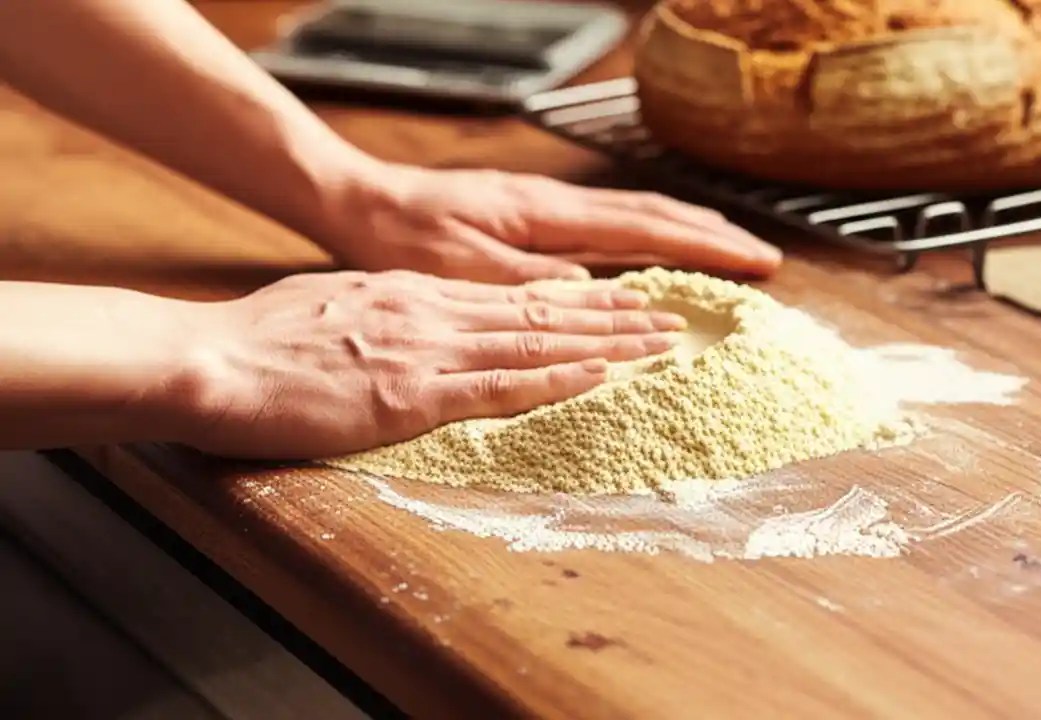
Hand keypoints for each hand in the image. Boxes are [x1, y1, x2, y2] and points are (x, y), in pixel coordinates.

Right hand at [174, 270, 683, 458]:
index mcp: (410, 292)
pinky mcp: (413, 394)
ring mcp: (426, 350)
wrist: (209, 360)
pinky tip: (601, 373)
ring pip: (538, 341)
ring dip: (607, 342)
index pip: (509, 296)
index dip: (572, 301)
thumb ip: (377, 315)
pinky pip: (502, 384)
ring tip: (659, 341)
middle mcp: (430, 311)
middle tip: (666, 315)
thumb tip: (398, 325)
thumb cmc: (253, 343)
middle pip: (541, 311)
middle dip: (612, 315)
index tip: (616, 301)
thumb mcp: (329, 308)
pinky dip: (559, 377)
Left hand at [317, 164, 781, 283]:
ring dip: (686, 231)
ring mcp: (547, 207)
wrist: (360, 200)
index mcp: (547, 215)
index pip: (646, 229)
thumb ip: (529, 282)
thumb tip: (594, 293)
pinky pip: (607, 223)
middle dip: (712, 235)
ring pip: (634, 214)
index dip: (705, 247)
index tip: (754, 262)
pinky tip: (655, 249)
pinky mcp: (533, 216)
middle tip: (763, 258)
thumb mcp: (462, 268)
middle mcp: (556, 204)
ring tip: (727, 249)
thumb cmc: (402, 235)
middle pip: (654, 213)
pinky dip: (648, 234)